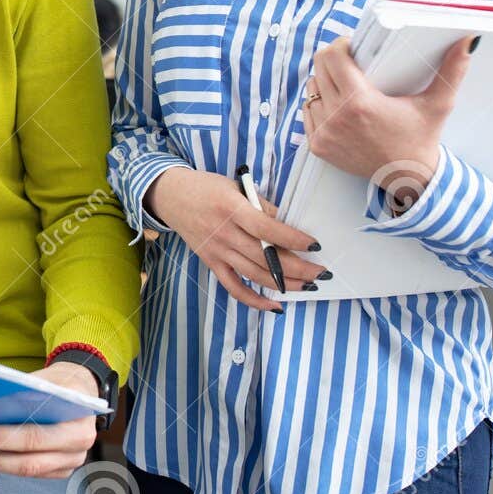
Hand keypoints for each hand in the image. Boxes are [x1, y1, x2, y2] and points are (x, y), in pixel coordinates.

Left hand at [0, 363, 99, 478]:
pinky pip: (29, 472)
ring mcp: (71, 461)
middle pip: (29, 458)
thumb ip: (20, 396)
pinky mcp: (61, 469)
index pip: (34, 435)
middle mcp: (79, 446)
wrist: (81, 389)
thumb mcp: (44, 380)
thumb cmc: (59, 382)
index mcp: (78, 422)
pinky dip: (4, 463)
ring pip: (27, 469)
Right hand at [145, 166, 323, 311]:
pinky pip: (233, 287)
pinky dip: (254, 300)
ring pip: (254, 274)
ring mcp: (217, 251)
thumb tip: (287, 224)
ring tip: (308, 286)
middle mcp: (224, 233)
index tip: (315, 245)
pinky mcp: (211, 263)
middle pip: (265, 256)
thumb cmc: (207, 187)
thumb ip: (260, 205)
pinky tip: (275, 306)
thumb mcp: (235, 187)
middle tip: (321, 272)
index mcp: (232, 208)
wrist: (171, 196)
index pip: (267, 228)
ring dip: (284, 284)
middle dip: (298, 267)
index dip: (292, 239)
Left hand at [302, 36, 473, 201]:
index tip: (353, 47)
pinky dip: (319, 104)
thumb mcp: (439, 103)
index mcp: (360, 103)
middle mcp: (337, 118)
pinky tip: (337, 104)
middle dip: (332, 60)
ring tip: (345, 82)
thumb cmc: (422, 137)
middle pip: (318, 69)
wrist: (408, 176)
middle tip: (350, 61)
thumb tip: (468, 41)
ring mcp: (324, 133)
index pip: (332, 57)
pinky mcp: (318, 145)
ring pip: (312, 89)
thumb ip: (453, 70)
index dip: (340, 45)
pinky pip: (308, 112)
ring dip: (324, 82)